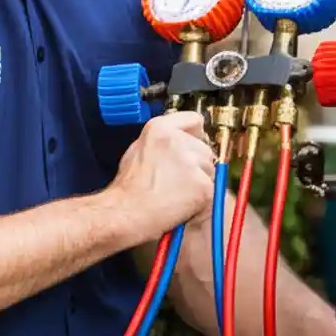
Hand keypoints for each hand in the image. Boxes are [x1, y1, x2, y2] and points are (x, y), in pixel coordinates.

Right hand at [109, 111, 214, 241]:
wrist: (124, 215)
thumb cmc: (127, 190)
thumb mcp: (138, 150)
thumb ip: (163, 142)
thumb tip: (180, 142)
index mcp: (160, 128)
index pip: (194, 120)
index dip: (196, 135)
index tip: (196, 145)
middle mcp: (178, 140)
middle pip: (205, 149)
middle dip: (197, 166)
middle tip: (176, 183)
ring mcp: (192, 163)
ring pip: (210, 171)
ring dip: (199, 184)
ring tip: (175, 196)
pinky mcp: (202, 185)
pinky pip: (211, 192)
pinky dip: (200, 202)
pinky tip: (180, 206)